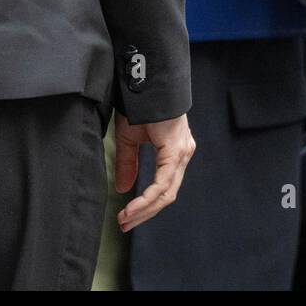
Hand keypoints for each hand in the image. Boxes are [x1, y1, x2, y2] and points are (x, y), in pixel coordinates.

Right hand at [112, 111, 195, 230]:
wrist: (145, 80)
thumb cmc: (139, 103)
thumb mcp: (129, 137)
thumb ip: (128, 163)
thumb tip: (123, 189)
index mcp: (174, 150)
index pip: (163, 187)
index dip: (145, 205)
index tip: (126, 217)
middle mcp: (182, 153)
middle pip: (167, 194)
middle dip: (145, 212)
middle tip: (124, 225)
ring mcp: (183, 151)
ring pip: (167, 192)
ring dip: (145, 209)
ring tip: (126, 219)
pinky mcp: (177, 149)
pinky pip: (164, 181)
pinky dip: (148, 197)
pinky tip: (133, 207)